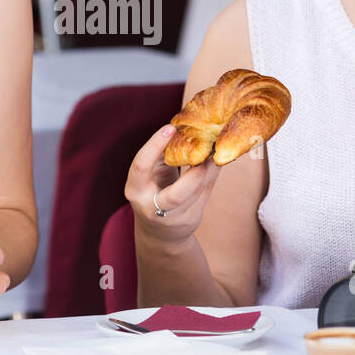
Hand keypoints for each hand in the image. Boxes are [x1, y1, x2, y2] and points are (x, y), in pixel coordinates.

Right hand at [124, 124, 222, 243]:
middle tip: (206, 149)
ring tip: (217, 146)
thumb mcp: (151, 172)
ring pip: (197, 191)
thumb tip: (182, 124)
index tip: (170, 127)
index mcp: (135, 190)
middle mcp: (152, 208)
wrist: (160, 231)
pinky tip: (219, 159)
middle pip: (175, 195)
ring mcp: (174, 217)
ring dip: (210, 167)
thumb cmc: (154, 189)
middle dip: (194, 173)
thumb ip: (162, 152)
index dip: (154, 145)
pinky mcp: (191, 219)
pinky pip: (206, 192)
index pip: (141, 166)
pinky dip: (213, 173)